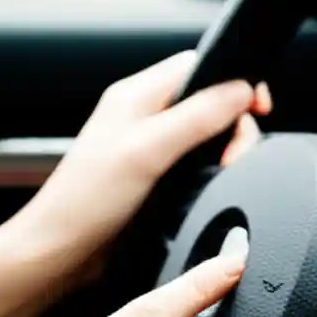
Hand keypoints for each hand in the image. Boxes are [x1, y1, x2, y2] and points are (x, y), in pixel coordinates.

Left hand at [5, 50, 270, 284]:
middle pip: (210, 98)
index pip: (199, 64)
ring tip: (223, 173)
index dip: (234, 80)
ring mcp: (149, 144)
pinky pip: (196, 158)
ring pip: (206, 130)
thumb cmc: (85, 203)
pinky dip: (211, 168)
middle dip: (234, 123)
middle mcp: (143, 114)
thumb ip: (197, 116)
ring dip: (224, 148)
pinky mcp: (154, 173)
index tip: (258, 107)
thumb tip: (241, 90)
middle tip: (235, 156)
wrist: (58, 252)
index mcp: (136, 94)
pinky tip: (208, 185)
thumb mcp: (148, 152)